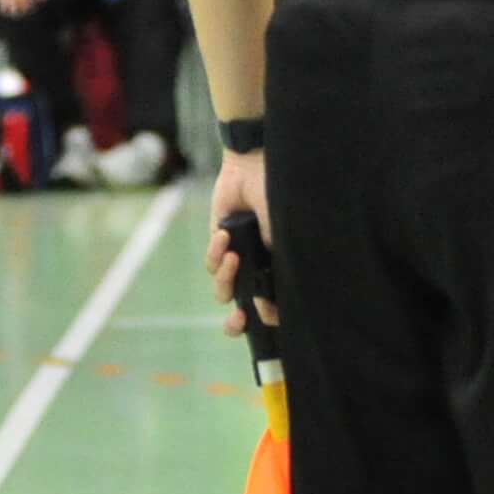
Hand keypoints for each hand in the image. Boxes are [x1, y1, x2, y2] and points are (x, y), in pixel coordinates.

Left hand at [208, 151, 274, 330]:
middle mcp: (259, 271)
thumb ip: (278, 262)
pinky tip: (223, 236)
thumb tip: (270, 293)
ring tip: (232, 257)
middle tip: (239, 317)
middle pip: (246, 314)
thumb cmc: (274, 196)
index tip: (266, 309)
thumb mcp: (282, 232)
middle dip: (238, 324)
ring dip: (226, 280)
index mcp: (279, 270)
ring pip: (224, 292)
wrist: (251, 168)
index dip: (270, 317)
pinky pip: (211, 265)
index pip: (275, 308)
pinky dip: (215, 253)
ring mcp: (238, 261)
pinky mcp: (218, 246)